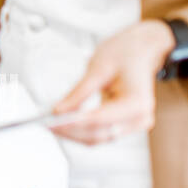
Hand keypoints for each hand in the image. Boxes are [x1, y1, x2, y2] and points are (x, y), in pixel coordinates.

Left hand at [51, 20, 174, 144]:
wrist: (143, 49)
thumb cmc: (126, 53)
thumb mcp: (98, 68)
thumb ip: (79, 93)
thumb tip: (59, 111)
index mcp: (138, 102)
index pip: (100, 118)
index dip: (74, 122)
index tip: (52, 122)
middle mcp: (140, 118)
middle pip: (99, 134)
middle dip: (70, 130)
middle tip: (45, 123)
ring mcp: (134, 124)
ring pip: (98, 137)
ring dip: (74, 133)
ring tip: (50, 124)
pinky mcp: (125, 125)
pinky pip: (101, 133)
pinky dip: (82, 130)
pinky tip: (64, 123)